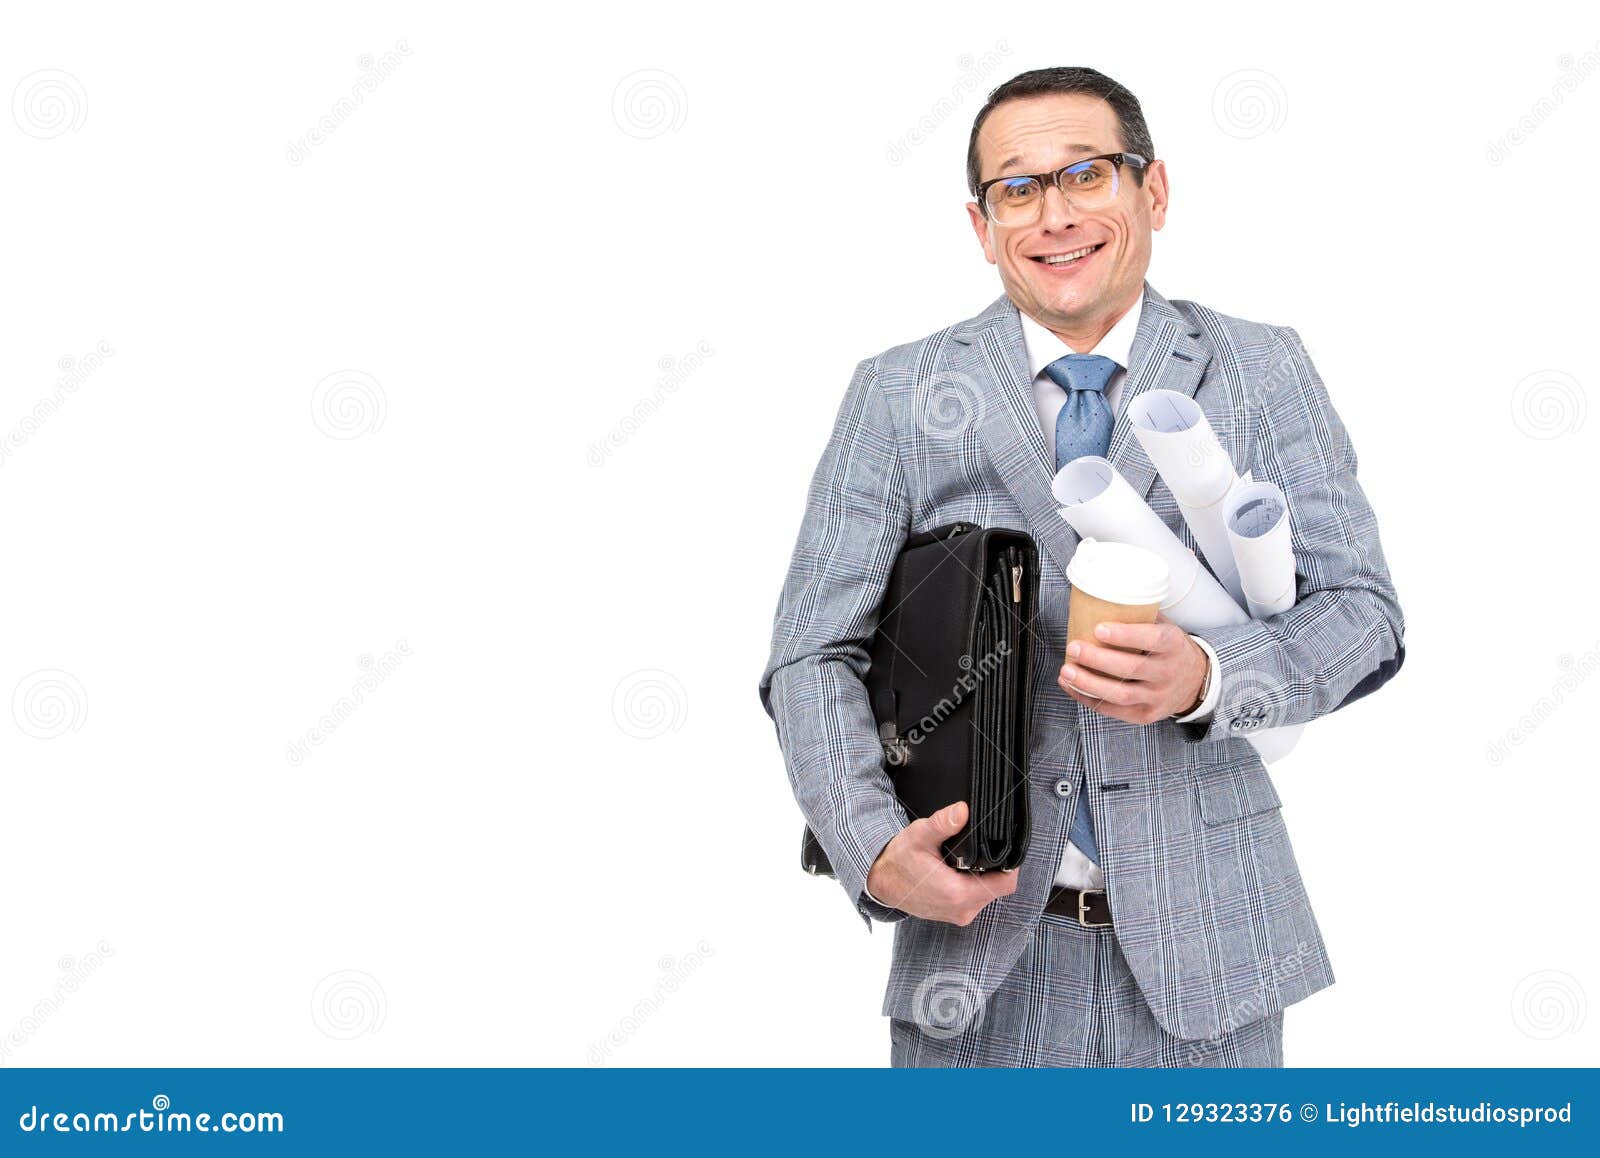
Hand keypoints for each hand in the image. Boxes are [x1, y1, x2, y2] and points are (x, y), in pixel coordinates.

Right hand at [864, 801, 1018, 925]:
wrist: (882, 881)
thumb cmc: (899, 860)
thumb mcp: (920, 835)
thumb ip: (943, 824)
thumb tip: (962, 810)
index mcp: (956, 893)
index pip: (1004, 884)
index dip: (1010, 865)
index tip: (1003, 847)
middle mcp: (961, 909)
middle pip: (998, 888)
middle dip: (995, 867)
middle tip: (984, 847)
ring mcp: (958, 915)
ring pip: (989, 894)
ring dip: (985, 876)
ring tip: (971, 858)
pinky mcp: (955, 915)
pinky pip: (977, 899)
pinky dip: (975, 884)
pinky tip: (963, 870)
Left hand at [1058, 612, 1206, 725]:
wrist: (1193, 681)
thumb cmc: (1170, 649)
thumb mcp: (1165, 627)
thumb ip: (1140, 616)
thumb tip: (1099, 598)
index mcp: (1174, 645)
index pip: (1153, 640)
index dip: (1125, 635)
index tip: (1099, 629)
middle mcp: (1168, 673)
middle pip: (1131, 669)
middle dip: (1097, 659)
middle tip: (1074, 647)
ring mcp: (1157, 697)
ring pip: (1120, 694)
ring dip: (1088, 683)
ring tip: (1067, 671)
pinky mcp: (1145, 714)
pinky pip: (1113, 710)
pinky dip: (1088, 699)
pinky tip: (1071, 686)